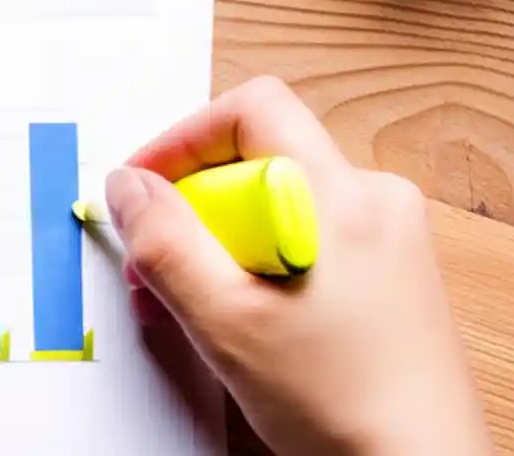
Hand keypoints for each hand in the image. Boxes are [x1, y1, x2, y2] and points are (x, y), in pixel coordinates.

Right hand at [107, 76, 491, 455]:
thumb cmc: (342, 404)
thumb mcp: (225, 321)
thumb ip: (166, 243)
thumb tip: (126, 184)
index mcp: (342, 195)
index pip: (253, 109)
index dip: (184, 139)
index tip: (143, 189)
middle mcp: (374, 199)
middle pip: (258, 158)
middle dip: (192, 205)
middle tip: (156, 267)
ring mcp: (387, 234)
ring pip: (276, 202)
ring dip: (218, 241)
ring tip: (190, 304)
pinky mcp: (387, 269)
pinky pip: (304, 235)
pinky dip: (256, 261)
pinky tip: (237, 316)